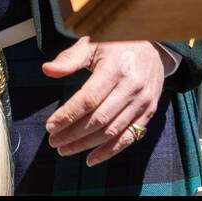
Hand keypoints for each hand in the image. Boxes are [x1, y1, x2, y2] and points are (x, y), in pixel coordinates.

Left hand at [42, 37, 170, 165]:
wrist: (154, 45)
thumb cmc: (116, 42)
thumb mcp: (92, 42)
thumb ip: (69, 58)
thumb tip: (47, 70)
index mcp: (115, 68)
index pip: (88, 99)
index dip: (68, 115)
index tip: (50, 126)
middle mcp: (131, 87)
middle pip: (99, 119)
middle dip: (73, 134)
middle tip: (53, 141)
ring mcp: (143, 102)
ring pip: (112, 131)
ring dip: (87, 145)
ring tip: (65, 149)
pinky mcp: (149, 112)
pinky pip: (129, 137)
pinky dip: (109, 151)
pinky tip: (91, 158)